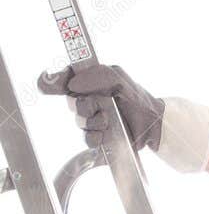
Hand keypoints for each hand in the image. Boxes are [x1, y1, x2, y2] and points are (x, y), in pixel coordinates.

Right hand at [37, 64, 163, 151]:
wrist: (151, 122)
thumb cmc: (135, 97)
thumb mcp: (118, 78)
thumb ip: (98, 75)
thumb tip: (73, 84)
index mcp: (87, 83)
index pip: (61, 80)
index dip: (51, 82)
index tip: (54, 83)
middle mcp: (85, 100)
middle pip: (70, 103)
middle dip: (85, 104)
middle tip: (101, 103)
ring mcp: (90, 120)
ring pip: (79, 121)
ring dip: (94, 120)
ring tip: (110, 118)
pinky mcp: (97, 137)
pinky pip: (87, 138)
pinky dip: (96, 135)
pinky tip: (107, 132)